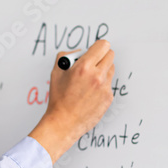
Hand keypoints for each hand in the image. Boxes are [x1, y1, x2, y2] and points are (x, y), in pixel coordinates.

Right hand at [28, 39, 115, 163]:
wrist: (64, 122)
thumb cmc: (59, 99)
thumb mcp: (56, 72)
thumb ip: (66, 56)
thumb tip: (78, 53)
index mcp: (84, 67)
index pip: (103, 46)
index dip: (98, 46)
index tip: (95, 50)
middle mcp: (97, 76)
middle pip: (110, 55)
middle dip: (101, 56)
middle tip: (92, 62)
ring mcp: (105, 87)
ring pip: (111, 69)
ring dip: (102, 70)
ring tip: (88, 79)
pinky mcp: (109, 97)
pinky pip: (109, 84)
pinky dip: (102, 84)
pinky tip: (90, 92)